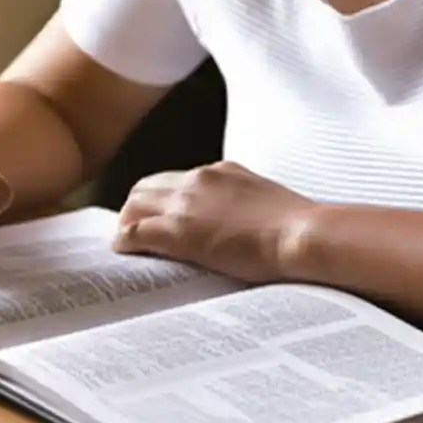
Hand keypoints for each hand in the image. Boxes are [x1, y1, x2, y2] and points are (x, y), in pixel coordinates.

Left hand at [112, 162, 315, 282]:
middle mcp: (197, 180)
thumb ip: (246, 202)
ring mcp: (184, 204)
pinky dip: (123, 241)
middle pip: (147, 186)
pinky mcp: (176, 231)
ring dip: (127, 222)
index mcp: (220, 172)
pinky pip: (134, 233)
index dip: (163, 197)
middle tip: (134, 227)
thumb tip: (246, 219)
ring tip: (126, 241)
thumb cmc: (296, 227)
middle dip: (137, 206)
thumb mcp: (266, 201)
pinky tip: (121, 251)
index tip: (162, 213)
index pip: (177, 179)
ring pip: (134, 205)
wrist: (300, 234)